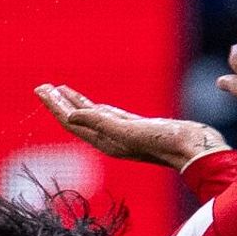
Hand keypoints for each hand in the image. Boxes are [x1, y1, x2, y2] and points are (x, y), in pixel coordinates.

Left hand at [36, 83, 228, 170]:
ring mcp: (124, 133)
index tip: (41, 90)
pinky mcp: (137, 127)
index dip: (55, 106)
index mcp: (105, 141)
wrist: (195, 148)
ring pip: (92, 116)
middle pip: (77, 118)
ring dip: (76, 102)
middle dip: (59, 103)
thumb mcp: (130, 130)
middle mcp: (110, 139)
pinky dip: (97, 108)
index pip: (72, 122)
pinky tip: (93, 104)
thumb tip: (70, 115)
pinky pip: (109, 116)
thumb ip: (101, 122)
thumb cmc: (165, 142)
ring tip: (61, 90)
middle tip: (42, 87)